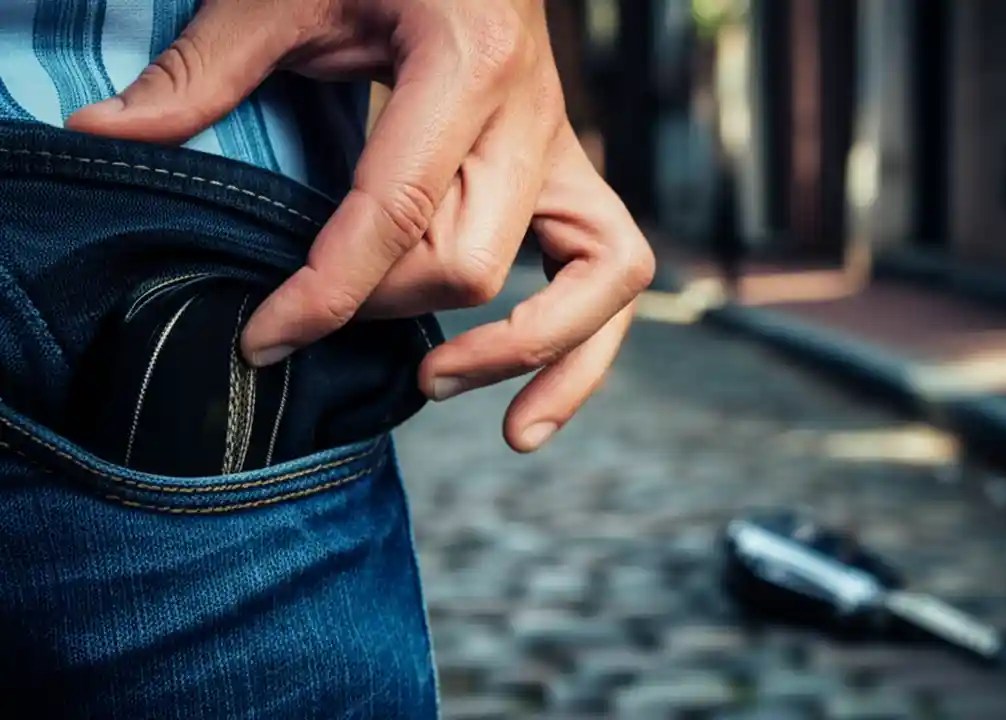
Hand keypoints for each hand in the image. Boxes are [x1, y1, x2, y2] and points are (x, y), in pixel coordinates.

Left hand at [68, 0, 653, 451]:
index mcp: (468, 64)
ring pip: (589, 283)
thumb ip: (208, 65)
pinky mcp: (574, 180)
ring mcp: (567, 153)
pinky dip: (582, 354)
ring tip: (434, 388)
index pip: (399, 210)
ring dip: (516, 354)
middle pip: (474, 259)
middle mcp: (535, 118)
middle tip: (317, 320)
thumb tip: (104, 133)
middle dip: (388, 308)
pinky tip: (528, 417)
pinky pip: (614, 277)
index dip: (327, 290)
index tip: (265, 336)